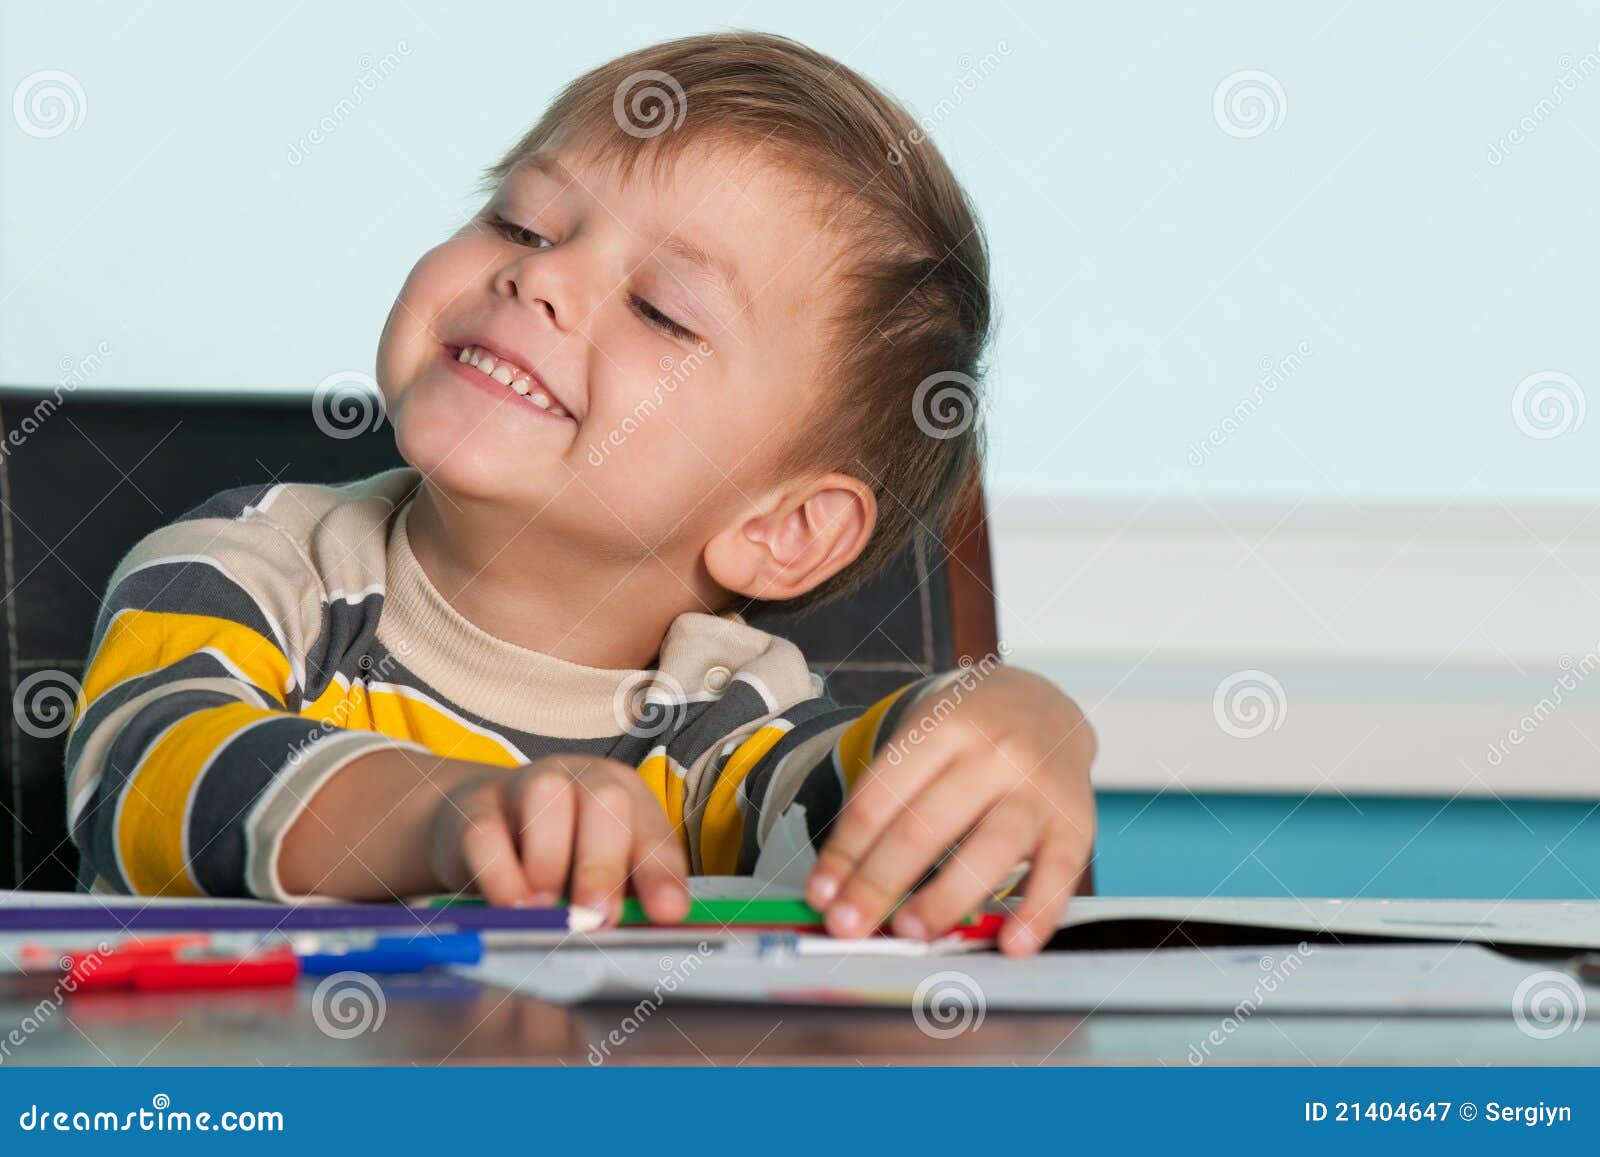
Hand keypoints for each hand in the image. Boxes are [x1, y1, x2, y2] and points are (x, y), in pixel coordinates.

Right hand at [429, 753, 688, 923]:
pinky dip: (500, 874)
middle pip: (605, 800)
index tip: (667, 914)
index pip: (653, 832)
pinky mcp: (475, 808)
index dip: (662, 873)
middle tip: (597, 918)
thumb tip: (642, 935)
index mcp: (625, 796)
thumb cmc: (559, 858)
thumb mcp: (598, 875)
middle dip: (604, 865)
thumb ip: (621, 898)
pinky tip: (511, 909)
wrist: (481, 825)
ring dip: (550, 860)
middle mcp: (580, 781)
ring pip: (545, 797)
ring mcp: (524, 786)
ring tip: (548, 911)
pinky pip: (485, 832)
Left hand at [804, 666, 1095, 955]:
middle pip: (926, 825)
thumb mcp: (922, 740)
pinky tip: (1010, 943)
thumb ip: (887, 804)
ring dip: (943, 899)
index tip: (821, 894)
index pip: (881, 797)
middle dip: (879, 882)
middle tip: (849, 923)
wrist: (1044, 701)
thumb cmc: (969, 733)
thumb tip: (838, 884)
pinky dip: (1037, 913)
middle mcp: (993, 754)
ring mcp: (1038, 788)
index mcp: (942, 727)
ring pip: (989, 850)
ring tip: (908, 932)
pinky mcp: (1076, 821)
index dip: (846, 851)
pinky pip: (1061, 874)